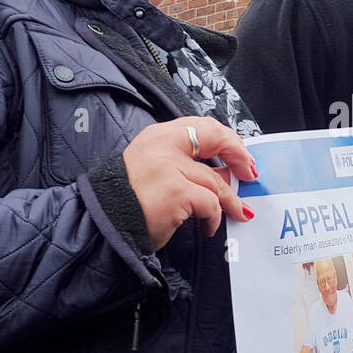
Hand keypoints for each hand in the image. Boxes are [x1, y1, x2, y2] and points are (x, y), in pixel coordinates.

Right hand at [121, 117, 256, 247]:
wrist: (102, 225)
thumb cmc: (127, 202)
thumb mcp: (151, 169)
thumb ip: (182, 163)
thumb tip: (223, 171)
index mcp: (156, 136)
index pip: (201, 126)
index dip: (227, 139)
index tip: (240, 154)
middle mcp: (163, 146)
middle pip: (215, 138)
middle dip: (239, 156)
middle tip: (249, 174)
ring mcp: (169, 168)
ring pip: (216, 180)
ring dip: (230, 200)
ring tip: (238, 212)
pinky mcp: (176, 193)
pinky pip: (210, 204)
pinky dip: (214, 217)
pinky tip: (209, 227)